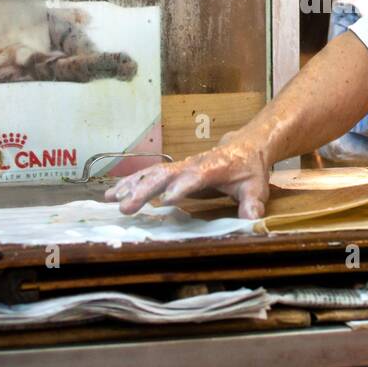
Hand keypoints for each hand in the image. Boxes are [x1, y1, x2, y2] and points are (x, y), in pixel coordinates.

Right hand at [103, 129, 271, 218]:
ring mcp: (180, 166)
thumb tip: (252, 220)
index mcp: (212, 168)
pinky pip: (148, 174)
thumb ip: (253, 203)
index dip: (182, 187)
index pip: (195, 177)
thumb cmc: (249, 168)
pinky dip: (130, 182)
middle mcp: (191, 164)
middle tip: (126, 206)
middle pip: (165, 175)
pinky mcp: (173, 169)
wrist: (245, 145)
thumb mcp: (256, 186)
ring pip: (151, 173)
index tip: (166, 200)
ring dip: (131, 185)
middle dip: (145, 190)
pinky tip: (112, 192)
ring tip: (110, 198)